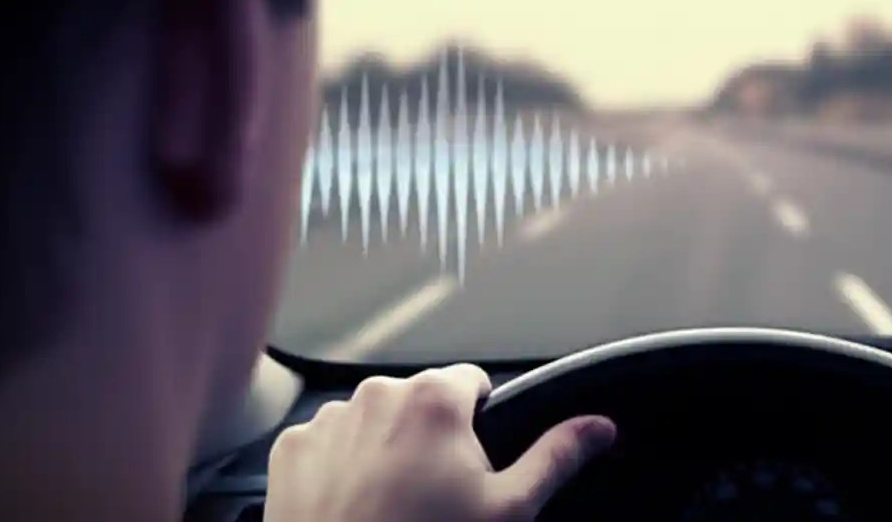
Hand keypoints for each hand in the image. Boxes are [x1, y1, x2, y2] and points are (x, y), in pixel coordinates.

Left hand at [264, 364, 615, 521]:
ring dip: (384, 449)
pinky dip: (340, 467)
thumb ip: (555, 457)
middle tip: (434, 496)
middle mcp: (376, 394)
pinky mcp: (291, 450)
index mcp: (434, 398)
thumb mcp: (507, 511)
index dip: (480, 423)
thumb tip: (600, 427)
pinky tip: (353, 507)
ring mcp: (328, 420)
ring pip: (373, 421)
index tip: (472, 464)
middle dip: (431, 436)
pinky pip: (328, 444)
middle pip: (421, 401)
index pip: (473, 382)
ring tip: (390, 506)